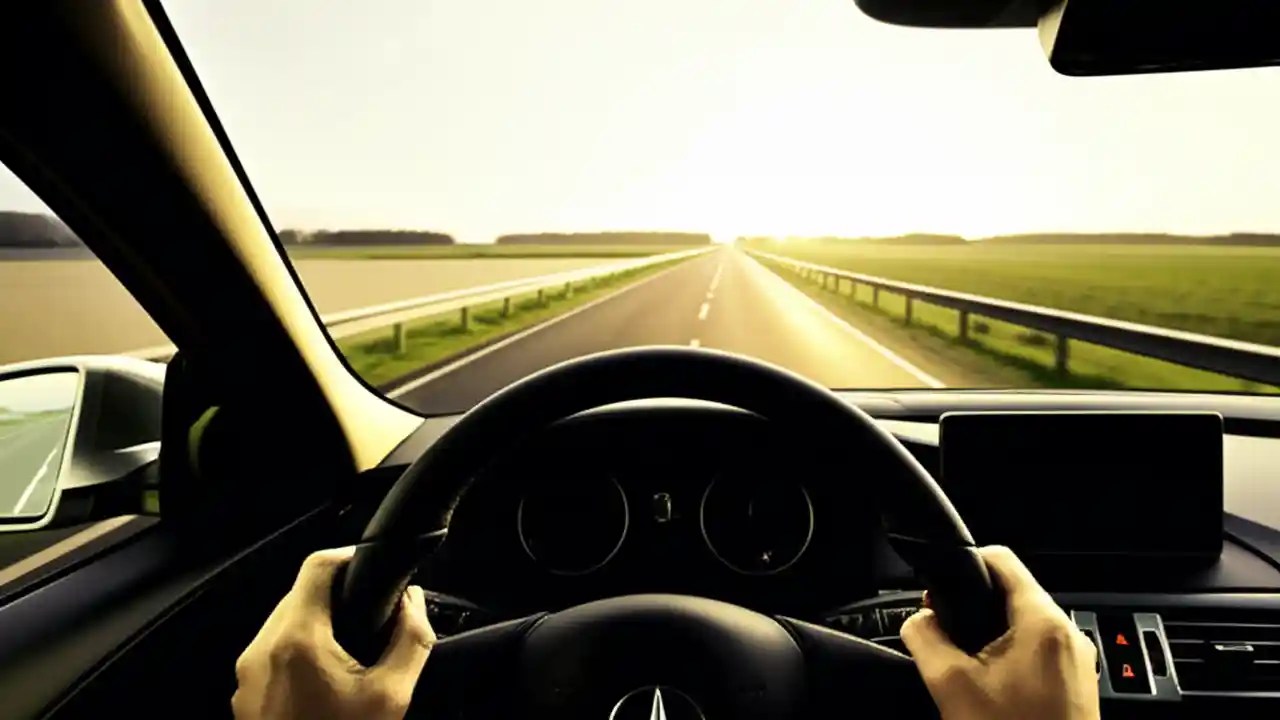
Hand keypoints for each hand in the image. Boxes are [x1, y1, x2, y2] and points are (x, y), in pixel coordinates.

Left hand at [232, 547, 435, 719]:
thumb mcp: (392, 694)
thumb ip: (411, 638)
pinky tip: (326, 681)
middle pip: (299, 594)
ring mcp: (245, 676)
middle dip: (338, 596)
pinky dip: (299, 653)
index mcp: (296, 638)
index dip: (350, 556)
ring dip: (317, 624)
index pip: (317, 566)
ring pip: (283, 624)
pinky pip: (272, 656)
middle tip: (373, 615)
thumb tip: (412, 601)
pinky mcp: (242, 698)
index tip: (375, 568)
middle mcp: (260, 649)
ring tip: (352, 652)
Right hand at [900, 546, 1099, 719]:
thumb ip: (925, 638)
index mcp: (1043, 622)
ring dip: (989, 635)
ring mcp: (1077, 661)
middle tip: (944, 636)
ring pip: (1023, 624)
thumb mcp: (951, 685)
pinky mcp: (1076, 685)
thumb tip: (918, 619)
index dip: (964, 566)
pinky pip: (1037, 652)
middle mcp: (1068, 634)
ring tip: (964, 668)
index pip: (1001, 559)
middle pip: (1012, 592)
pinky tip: (989, 687)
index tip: (941, 592)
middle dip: (973, 608)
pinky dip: (1009, 657)